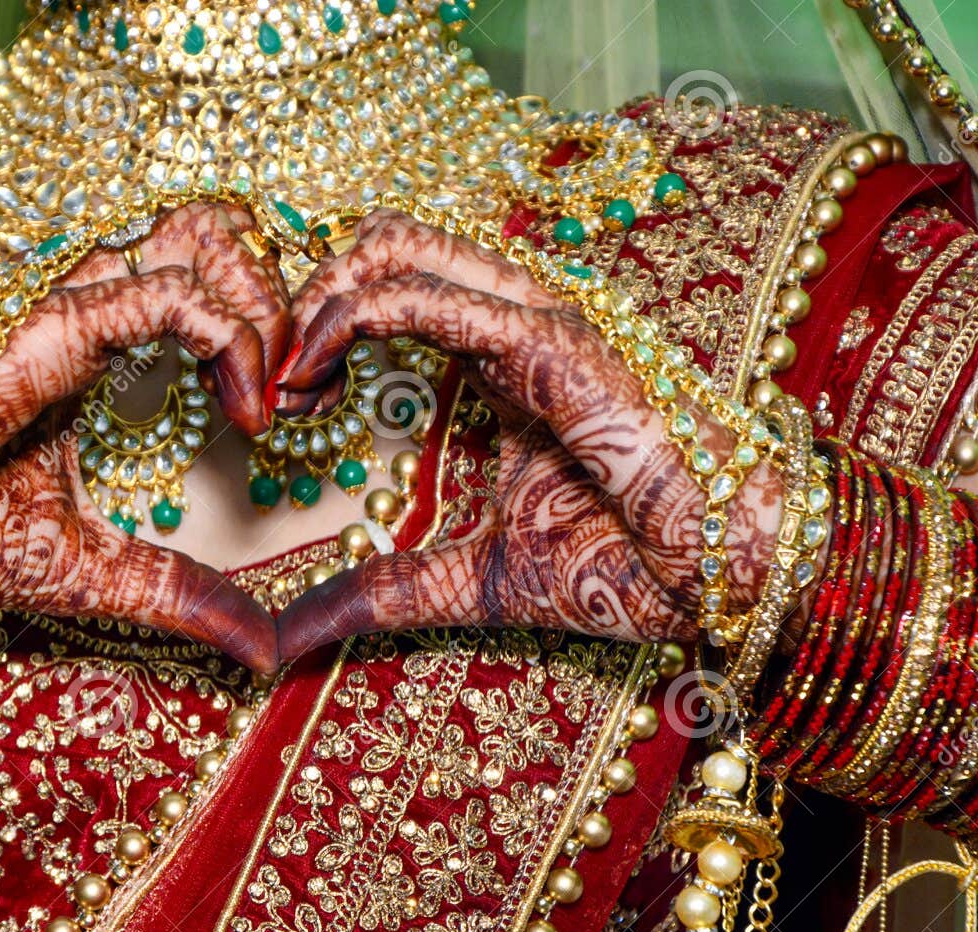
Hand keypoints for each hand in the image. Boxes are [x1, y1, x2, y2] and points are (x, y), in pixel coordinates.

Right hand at [0, 265, 283, 671]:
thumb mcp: (96, 572)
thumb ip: (180, 596)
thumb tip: (261, 649)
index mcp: (97, 345)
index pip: (207, 275)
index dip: (275, 323)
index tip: (300, 410)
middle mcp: (89, 308)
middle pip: (217, 227)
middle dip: (289, 294)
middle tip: (306, 389)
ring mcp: (69, 307)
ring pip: (203, 235)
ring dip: (270, 307)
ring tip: (278, 396)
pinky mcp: (48, 327)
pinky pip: (169, 294)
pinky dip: (233, 337)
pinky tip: (245, 411)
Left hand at [275, 209, 783, 661]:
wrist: (713, 579)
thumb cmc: (613, 566)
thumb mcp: (455, 582)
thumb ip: (370, 595)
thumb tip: (280, 640)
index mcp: (491, 355)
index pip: (381, 286)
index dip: (310, 327)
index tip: (273, 404)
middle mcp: (508, 318)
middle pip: (375, 247)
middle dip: (299, 301)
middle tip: (263, 385)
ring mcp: (532, 317)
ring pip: (393, 248)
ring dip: (315, 304)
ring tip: (284, 384)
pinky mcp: (551, 340)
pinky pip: (431, 298)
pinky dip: (354, 320)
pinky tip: (314, 376)